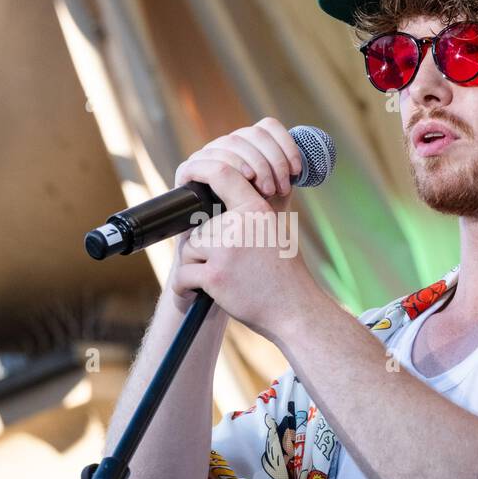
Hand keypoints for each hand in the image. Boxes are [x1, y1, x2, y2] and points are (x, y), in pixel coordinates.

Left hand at [166, 118, 321, 341]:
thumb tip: (242, 182)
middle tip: (224, 267)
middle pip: (199, 227)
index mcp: (256, 210)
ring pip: (189, 250)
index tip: (188, 174)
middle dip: (203, 248)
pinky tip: (196, 293)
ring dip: (197, 267)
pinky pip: (183, 276)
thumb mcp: (277, 230)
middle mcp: (241, 225)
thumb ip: (256, 209)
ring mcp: (227, 250)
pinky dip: (184, 288)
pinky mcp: (216, 276)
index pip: (223, 173)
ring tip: (221, 280)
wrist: (294, 310)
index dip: (200, 168)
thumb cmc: (284, 272)